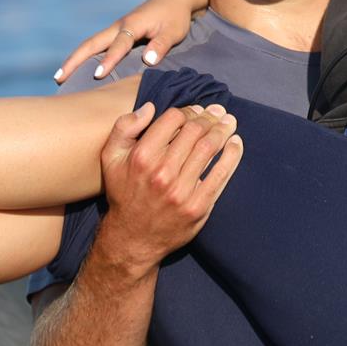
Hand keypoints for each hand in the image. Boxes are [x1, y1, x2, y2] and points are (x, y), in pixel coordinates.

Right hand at [55, 0, 200, 83]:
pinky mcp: (117, 32)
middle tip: (58, 78)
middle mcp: (119, 26)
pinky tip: (78, 70)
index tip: (97, 75)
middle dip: (75, 60)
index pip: (119, 45)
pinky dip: (84, 56)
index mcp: (133, 25)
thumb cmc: (175, 16)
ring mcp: (115, 29)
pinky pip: (97, 45)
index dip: (109, 60)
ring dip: (75, 58)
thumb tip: (148, 61)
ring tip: (60, 77)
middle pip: (91, 43)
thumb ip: (162, 45)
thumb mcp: (174, 31)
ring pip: (90, 44)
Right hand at [92, 102, 242, 275]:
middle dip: (210, 117)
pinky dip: (232, 155)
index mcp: (142, 156)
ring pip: (210, 148)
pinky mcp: (198, 206)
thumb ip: (124, 127)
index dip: (188, 110)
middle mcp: (162, 172)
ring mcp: (181, 191)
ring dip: (223, 130)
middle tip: (218, 111)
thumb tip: (150, 107)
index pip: (173, 119)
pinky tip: (235, 143)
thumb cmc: (124, 193)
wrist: (133, 238)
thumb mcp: (110, 158)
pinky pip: (221, 174)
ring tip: (229, 122)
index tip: (196, 111)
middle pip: (195, 131)